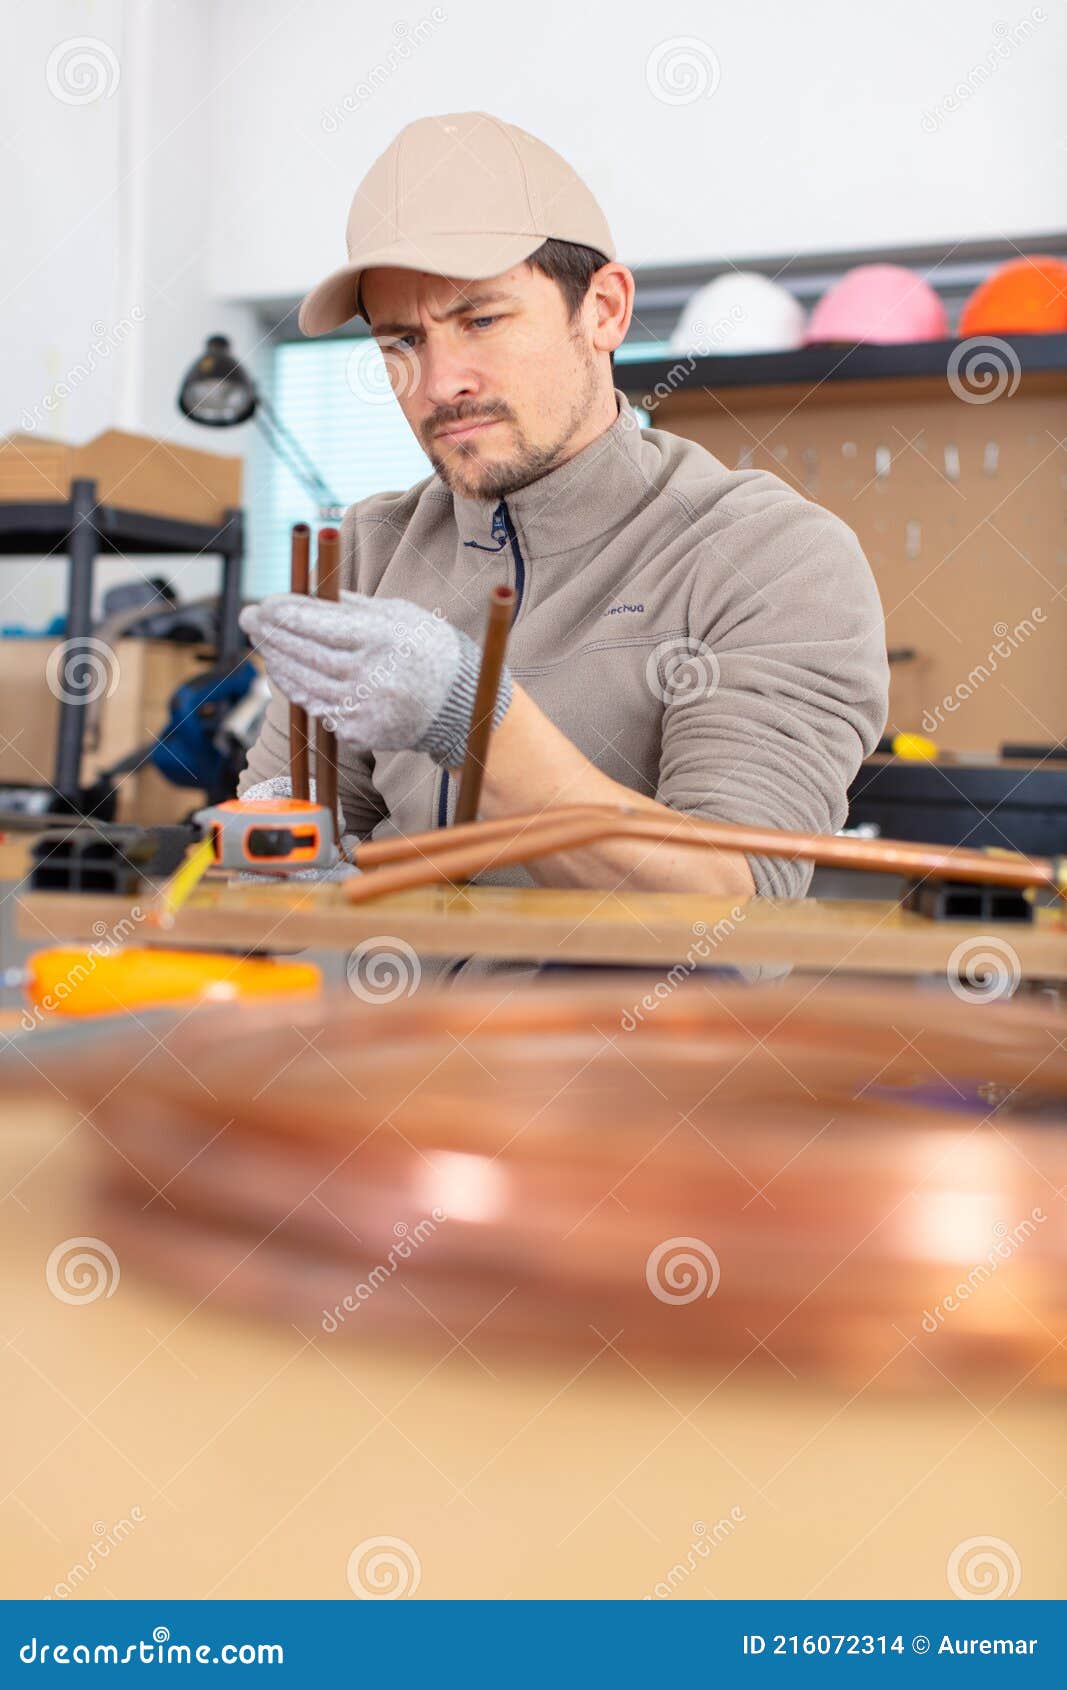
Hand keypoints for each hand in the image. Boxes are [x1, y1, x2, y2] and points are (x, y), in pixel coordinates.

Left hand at [239, 591, 512, 766]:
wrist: (461, 705)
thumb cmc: (428, 648)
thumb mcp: (398, 614)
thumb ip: (352, 606)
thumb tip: (308, 595)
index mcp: (379, 637)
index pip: (318, 623)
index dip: (285, 613)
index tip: (265, 603)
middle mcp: (369, 674)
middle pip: (303, 652)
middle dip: (271, 633)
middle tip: (249, 617)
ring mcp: (362, 707)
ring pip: (303, 682)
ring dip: (277, 661)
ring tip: (263, 643)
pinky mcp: (358, 732)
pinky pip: (316, 707)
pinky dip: (296, 689)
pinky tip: (283, 674)